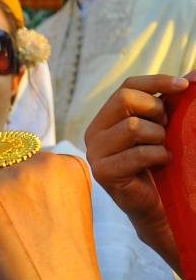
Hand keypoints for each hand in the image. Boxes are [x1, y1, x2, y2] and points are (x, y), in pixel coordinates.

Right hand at [84, 73, 189, 272]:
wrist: (157, 204)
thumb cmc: (161, 162)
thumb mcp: (164, 126)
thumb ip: (171, 102)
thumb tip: (195, 75)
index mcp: (106, 118)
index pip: (127, 86)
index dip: (157, 81)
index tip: (185, 86)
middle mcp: (94, 132)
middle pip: (124, 99)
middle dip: (156, 110)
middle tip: (166, 128)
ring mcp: (95, 153)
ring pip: (133, 127)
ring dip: (159, 137)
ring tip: (161, 150)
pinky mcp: (104, 172)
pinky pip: (138, 153)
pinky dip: (158, 156)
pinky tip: (161, 163)